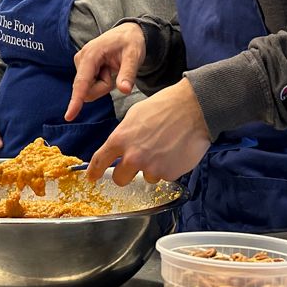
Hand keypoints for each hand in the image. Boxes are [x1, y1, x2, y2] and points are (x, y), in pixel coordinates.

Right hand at [68, 23, 144, 120]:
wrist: (127, 34)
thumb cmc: (130, 43)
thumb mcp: (134, 56)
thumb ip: (128, 74)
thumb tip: (125, 90)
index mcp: (91, 54)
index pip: (82, 82)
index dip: (76, 100)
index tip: (69, 116)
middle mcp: (81, 59)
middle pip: (87, 90)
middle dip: (104, 87)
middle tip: (116, 71)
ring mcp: (80, 63)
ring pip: (88, 90)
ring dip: (103, 85)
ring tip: (112, 68)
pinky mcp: (82, 68)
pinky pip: (89, 86)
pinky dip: (101, 82)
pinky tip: (106, 69)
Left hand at [87, 78, 210, 185]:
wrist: (194, 109)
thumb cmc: (165, 107)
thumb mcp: (135, 115)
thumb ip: (124, 134)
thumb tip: (120, 147)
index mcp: (120, 139)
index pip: (99, 161)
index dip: (93, 172)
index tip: (91, 178)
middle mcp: (133, 157)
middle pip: (119, 179)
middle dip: (125, 173)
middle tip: (137, 162)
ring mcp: (151, 168)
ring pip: (145, 177)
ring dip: (151, 168)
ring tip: (164, 148)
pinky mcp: (169, 174)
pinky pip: (163, 176)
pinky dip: (168, 167)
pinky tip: (175, 151)